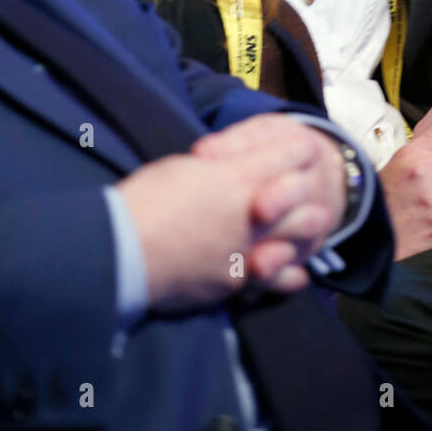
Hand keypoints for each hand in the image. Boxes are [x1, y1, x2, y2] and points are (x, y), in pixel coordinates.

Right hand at [119, 114, 345, 310]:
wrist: (123, 252)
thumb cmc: (146, 199)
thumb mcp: (187, 166)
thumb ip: (222, 166)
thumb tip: (233, 168)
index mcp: (241, 175)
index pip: (293, 153)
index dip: (297, 149)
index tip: (296, 150)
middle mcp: (256, 212)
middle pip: (307, 195)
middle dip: (307, 188)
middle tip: (300, 188)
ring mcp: (250, 249)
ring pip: (303, 236)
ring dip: (306, 229)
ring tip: (301, 226)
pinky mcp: (239, 281)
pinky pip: (282, 277)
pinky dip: (290, 271)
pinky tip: (289, 267)